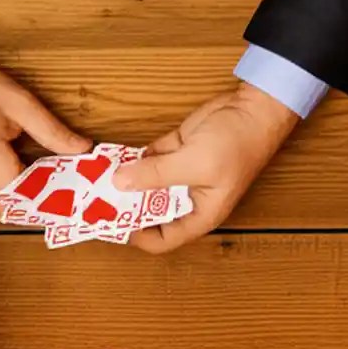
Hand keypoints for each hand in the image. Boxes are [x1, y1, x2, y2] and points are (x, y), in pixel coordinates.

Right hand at [0, 44, 90, 217]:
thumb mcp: (21, 104)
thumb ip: (53, 131)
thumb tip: (83, 148)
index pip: (27, 199)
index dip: (53, 204)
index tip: (78, 202)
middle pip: (14, 212)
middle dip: (42, 211)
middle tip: (71, 201)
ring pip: (2, 210)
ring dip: (27, 207)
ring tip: (56, 196)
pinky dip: (14, 200)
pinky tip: (33, 186)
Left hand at [112, 82, 299, 253]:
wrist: (254, 108)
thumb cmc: (238, 145)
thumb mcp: (194, 164)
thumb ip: (155, 174)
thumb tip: (119, 182)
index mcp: (199, 215)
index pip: (163, 239)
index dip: (137, 237)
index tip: (111, 226)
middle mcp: (187, 199)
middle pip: (149, 212)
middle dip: (125, 207)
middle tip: (94, 202)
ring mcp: (178, 174)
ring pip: (144, 185)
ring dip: (124, 182)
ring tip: (93, 181)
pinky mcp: (173, 151)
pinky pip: (146, 160)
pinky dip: (130, 160)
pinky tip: (108, 159)